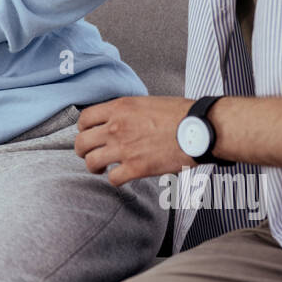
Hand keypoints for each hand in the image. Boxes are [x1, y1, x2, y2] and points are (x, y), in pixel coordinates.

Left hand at [75, 96, 195, 184]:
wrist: (199, 128)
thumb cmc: (181, 114)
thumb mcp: (147, 102)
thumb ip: (128, 111)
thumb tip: (120, 119)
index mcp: (119, 108)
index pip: (84, 119)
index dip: (83, 129)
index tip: (89, 134)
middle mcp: (116, 127)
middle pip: (81, 142)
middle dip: (83, 150)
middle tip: (91, 153)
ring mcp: (124, 148)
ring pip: (91, 162)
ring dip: (94, 167)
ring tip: (101, 168)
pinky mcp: (136, 168)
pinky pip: (112, 178)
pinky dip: (114, 180)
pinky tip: (122, 176)